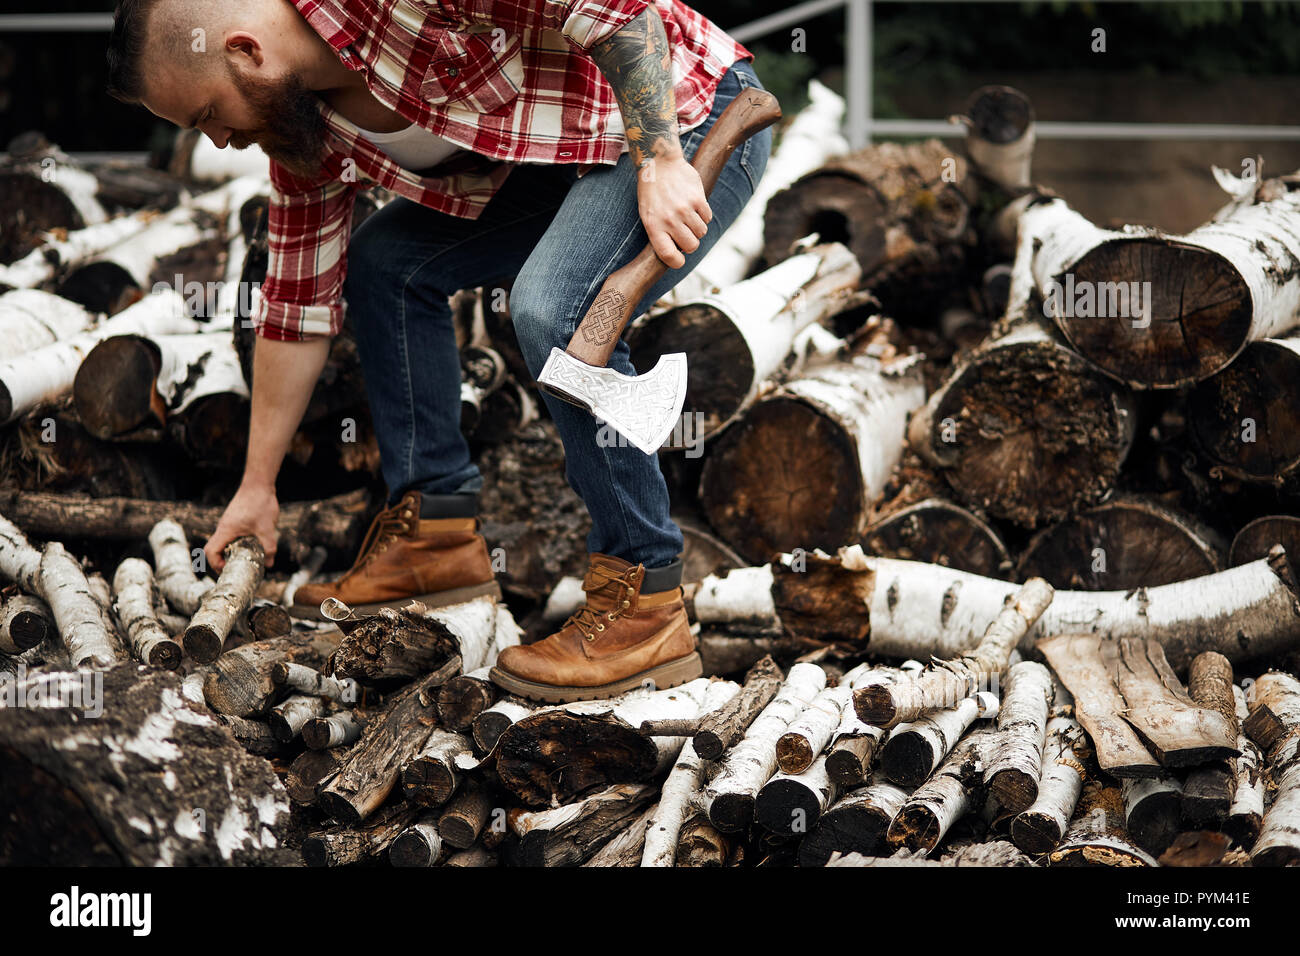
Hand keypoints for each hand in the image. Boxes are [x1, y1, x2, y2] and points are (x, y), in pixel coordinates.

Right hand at [204, 482, 278, 572]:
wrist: (258, 483)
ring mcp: (229, 523)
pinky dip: (237, 544)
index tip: (227, 569)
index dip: (215, 564)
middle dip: (222, 561)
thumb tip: (270, 564)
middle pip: (214, 549)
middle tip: (236, 569)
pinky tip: (252, 546)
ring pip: (224, 542)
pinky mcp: (235, 520)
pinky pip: (231, 536)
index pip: (210, 551)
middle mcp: (224, 527)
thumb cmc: (259, 502)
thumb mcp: (267, 529)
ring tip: (244, 560)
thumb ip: (269, 548)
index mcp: (226, 530)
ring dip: (230, 552)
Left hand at [637, 153, 711, 269]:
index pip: (669, 256)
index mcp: (654, 227)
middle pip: (691, 246)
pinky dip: (703, 215)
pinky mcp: (697, 199)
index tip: (679, 260)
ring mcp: (684, 209)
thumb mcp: (647, 215)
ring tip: (688, 217)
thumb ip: (660, 233)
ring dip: (698, 228)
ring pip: (701, 232)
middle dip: (690, 243)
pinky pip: (708, 217)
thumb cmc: (652, 193)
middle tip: (686, 233)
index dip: (677, 262)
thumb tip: (677, 252)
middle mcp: (669, 220)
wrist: (659, 164)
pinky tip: (694, 206)